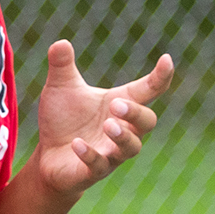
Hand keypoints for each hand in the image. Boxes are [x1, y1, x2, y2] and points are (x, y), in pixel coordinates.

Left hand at [32, 40, 173, 196]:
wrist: (47, 158)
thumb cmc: (63, 121)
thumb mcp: (60, 88)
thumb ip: (62, 65)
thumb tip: (59, 41)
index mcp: (119, 104)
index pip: (148, 90)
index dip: (160, 77)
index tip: (167, 59)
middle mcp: (122, 130)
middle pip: (147, 122)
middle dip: (136, 112)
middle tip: (117, 105)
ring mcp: (111, 153)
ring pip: (131, 147)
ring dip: (123, 136)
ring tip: (109, 125)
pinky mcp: (93, 172)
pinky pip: (99, 165)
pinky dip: (90, 154)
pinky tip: (77, 144)